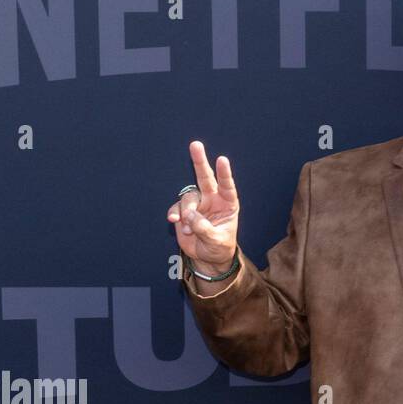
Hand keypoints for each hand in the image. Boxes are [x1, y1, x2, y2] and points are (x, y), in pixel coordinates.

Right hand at [167, 141, 239, 271]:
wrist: (207, 258)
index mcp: (228, 204)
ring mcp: (197, 204)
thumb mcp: (217, 242)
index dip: (224, 173)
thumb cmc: (219, 248)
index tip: (222, 159)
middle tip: (195, 145)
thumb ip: (205, 229)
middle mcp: (212, 200)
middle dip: (200, 161)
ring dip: (187, 212)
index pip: (227, 186)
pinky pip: (177, 207)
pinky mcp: (184, 211)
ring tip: (189, 228)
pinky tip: (174, 221)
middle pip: (205, 177)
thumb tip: (189, 216)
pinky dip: (175, 214)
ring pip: (188, 197)